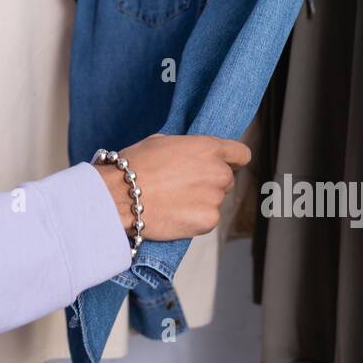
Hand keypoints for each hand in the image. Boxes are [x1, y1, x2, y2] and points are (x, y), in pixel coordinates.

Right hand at [93, 133, 249, 239]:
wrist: (121, 196)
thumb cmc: (136, 165)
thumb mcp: (162, 142)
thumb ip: (187, 148)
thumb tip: (191, 156)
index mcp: (209, 148)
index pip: (241, 154)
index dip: (232, 160)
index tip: (224, 165)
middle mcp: (218, 172)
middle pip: (227, 179)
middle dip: (210, 182)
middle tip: (184, 186)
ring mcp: (215, 198)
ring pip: (215, 200)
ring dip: (200, 201)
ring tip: (173, 201)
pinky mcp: (208, 221)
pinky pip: (207, 219)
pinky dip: (194, 218)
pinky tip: (173, 214)